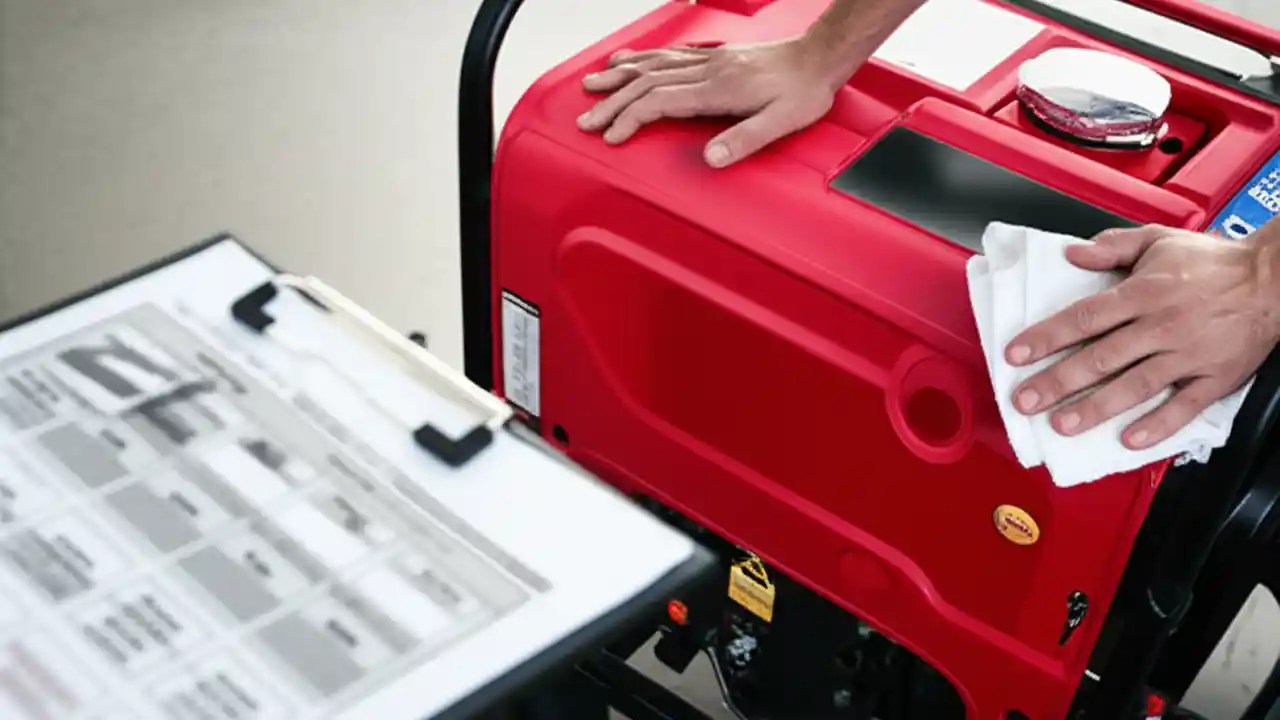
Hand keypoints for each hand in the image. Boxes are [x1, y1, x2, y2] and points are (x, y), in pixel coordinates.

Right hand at [576, 38, 848, 167]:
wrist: (820, 57)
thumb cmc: (803, 91)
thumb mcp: (781, 122)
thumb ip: (744, 140)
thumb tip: (710, 160)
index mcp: (717, 89)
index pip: (660, 102)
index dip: (630, 118)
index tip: (611, 136)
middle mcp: (707, 71)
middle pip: (646, 83)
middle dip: (612, 103)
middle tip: (586, 120)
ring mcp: (708, 61)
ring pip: (652, 65)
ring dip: (619, 77)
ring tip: (592, 85)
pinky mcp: (713, 57)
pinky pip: (668, 55)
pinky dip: (642, 58)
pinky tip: (629, 61)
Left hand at [1005, 224, 1279, 448]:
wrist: (1276, 279)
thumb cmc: (1213, 262)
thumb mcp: (1159, 239)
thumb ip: (1112, 247)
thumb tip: (1071, 254)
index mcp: (1144, 292)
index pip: (1084, 317)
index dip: (1047, 336)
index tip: (1016, 354)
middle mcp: (1162, 325)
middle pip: (1101, 357)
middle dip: (1058, 381)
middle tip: (1025, 400)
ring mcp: (1188, 355)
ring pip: (1136, 386)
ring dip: (1096, 408)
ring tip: (1063, 424)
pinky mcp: (1215, 378)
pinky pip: (1184, 407)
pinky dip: (1158, 425)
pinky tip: (1130, 440)